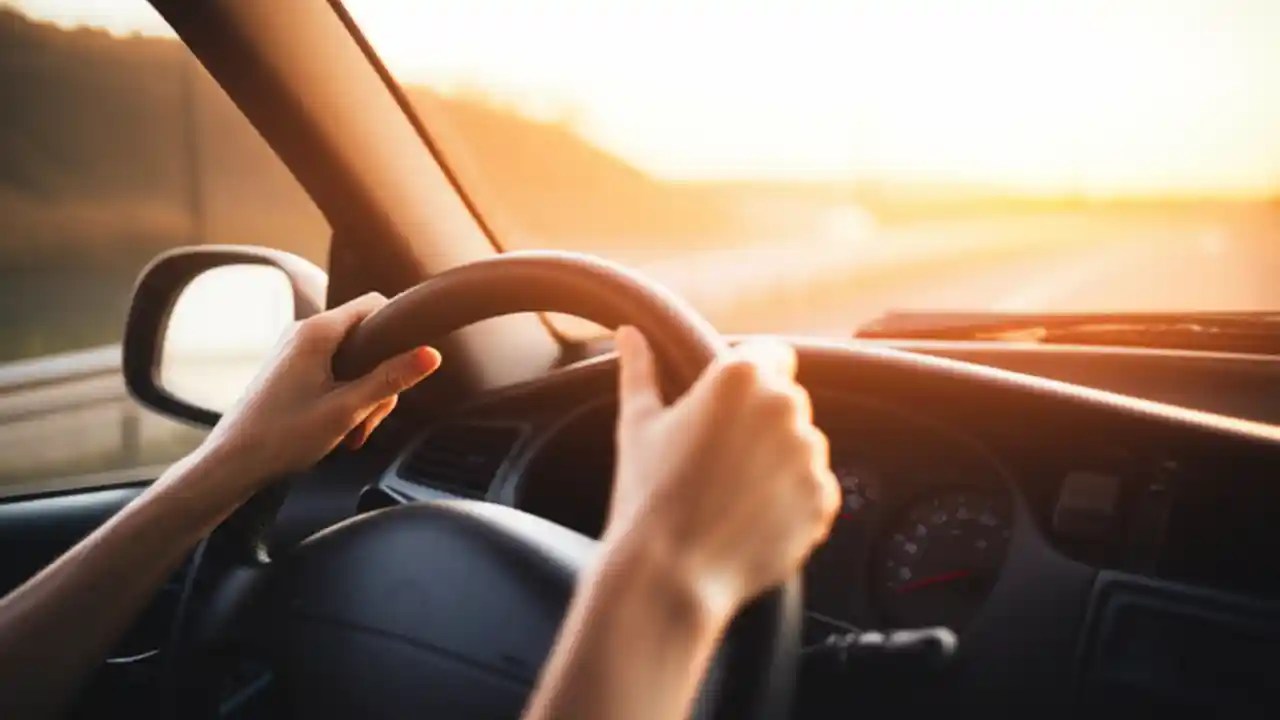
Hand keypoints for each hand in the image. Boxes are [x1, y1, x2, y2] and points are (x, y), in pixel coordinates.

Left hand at [200, 292, 440, 489]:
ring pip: (352, 361)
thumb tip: (432, 355)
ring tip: (351, 430)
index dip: (399, 329)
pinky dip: (344, 397)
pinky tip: (338, 427)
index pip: (375, 304)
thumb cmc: (282, 437)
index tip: (409, 364)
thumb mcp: (347, 410)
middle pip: (367, 339)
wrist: (231, 464)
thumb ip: (391, 380)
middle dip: (379, 379)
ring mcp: (295, 351)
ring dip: (362, 395)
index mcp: (317, 332)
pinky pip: (333, 373)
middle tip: (371, 417)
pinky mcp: (290, 370)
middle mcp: (304, 332)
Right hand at [603, 327, 839, 623]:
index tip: (727, 409)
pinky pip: (814, 489)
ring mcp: (808, 455)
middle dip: (762, 421)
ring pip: (802, 445)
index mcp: (741, 377)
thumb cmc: (646, 494)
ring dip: (778, 461)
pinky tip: (750, 518)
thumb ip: (639, 369)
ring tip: (732, 494)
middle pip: (786, 400)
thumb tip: (629, 334)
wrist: (669, 573)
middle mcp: (784, 407)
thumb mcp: (638, 424)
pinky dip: (791, 501)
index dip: (750, 381)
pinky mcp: (822, 500)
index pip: (771, 356)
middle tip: (719, 457)